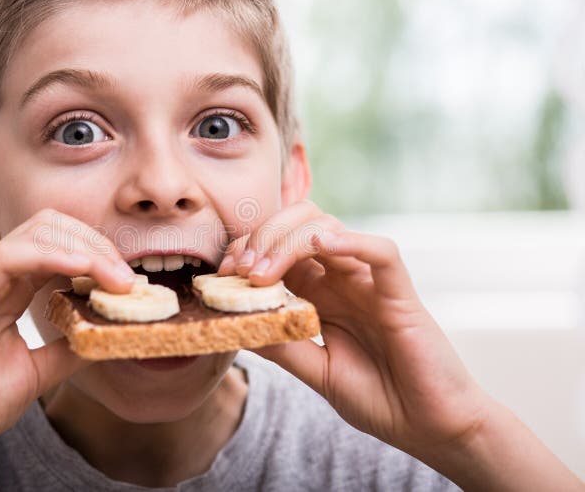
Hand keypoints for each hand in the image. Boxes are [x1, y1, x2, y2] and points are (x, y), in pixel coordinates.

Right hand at [0, 209, 135, 487]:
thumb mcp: (40, 370)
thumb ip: (71, 345)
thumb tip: (110, 332)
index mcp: (10, 287)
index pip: (60, 245)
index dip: (98, 255)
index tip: (130, 283)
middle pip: (53, 228)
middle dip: (97, 245)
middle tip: (128, 279)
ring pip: (37, 232)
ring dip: (84, 249)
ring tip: (115, 278)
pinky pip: (12, 256)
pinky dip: (52, 255)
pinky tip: (81, 270)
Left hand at [220, 200, 486, 459]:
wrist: (430, 428)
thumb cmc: (378, 399)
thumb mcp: (315, 372)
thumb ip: (280, 345)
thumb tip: (233, 322)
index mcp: (321, 292)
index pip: (279, 246)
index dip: (248, 248)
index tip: (222, 273)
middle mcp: (343, 279)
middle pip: (299, 224)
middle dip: (262, 237)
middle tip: (240, 269)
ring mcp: (370, 283)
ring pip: (329, 229)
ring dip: (288, 241)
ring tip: (264, 272)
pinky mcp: (401, 295)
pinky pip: (381, 253)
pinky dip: (351, 242)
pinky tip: (322, 247)